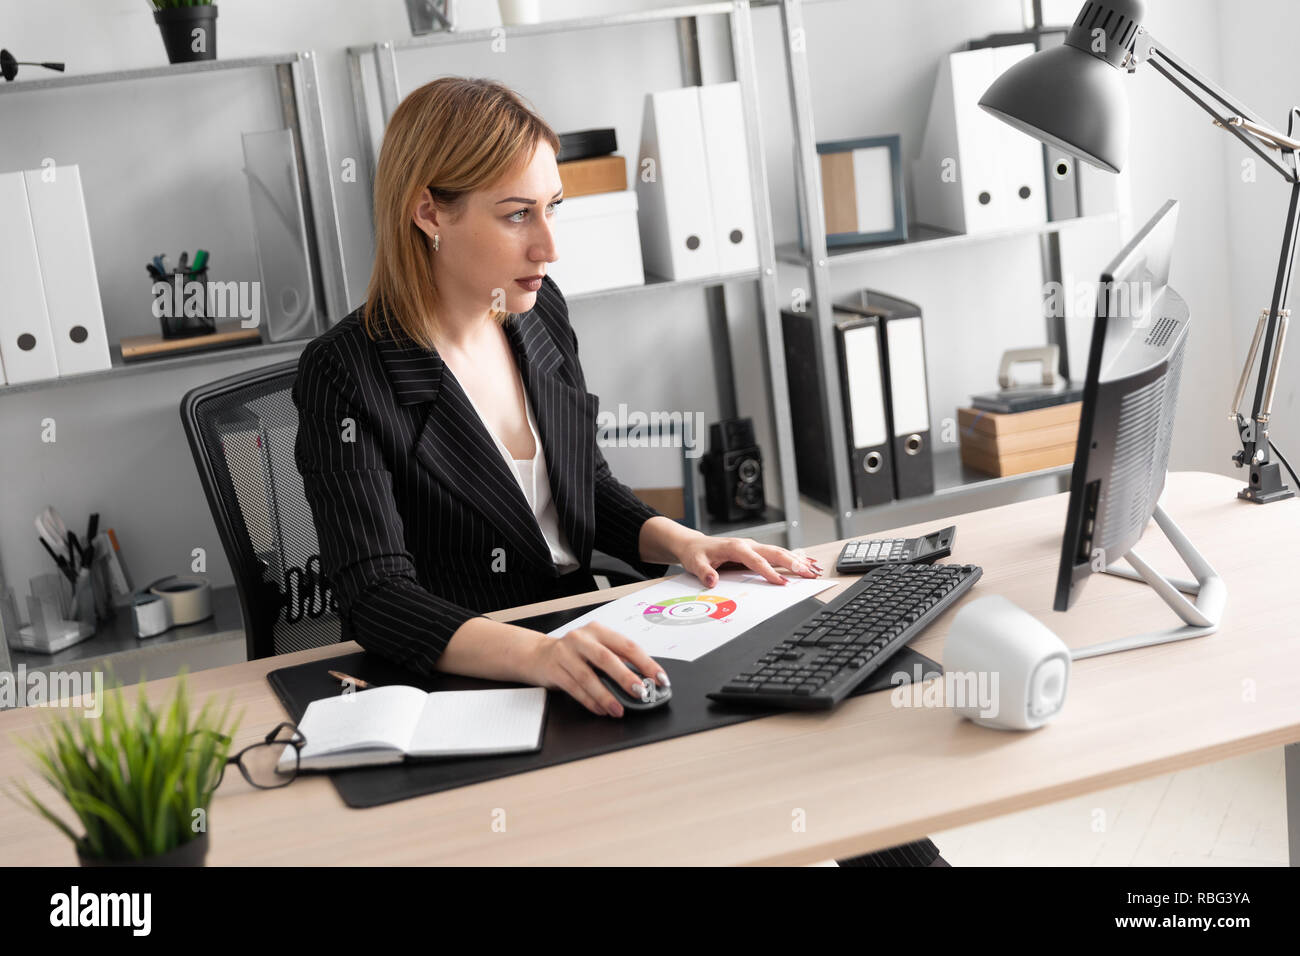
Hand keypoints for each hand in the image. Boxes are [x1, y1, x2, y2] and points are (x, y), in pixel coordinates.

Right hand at [525, 622, 668, 717]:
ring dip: (606, 696)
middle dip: (626, 678)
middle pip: (607, 658)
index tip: (660, 679)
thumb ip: (617, 661)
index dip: (646, 663)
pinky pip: (574, 688)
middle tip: (641, 693)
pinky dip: (590, 701)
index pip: (627, 645)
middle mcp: (582, 639)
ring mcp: (566, 653)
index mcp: (599, 631)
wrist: (538, 655)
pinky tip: (601, 709)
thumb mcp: (596, 649)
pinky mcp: (554, 669)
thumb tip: (643, 681)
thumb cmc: (575, 653)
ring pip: (589, 677)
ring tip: (619, 709)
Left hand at [674, 535, 822, 587]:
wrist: (695, 545)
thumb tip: (712, 581)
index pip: (756, 560)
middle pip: (775, 552)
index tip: (781, 582)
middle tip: (808, 573)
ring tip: (814, 571)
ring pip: (779, 552)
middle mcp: (748, 545)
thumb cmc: (697, 554)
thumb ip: (704, 573)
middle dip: (793, 562)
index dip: (769, 572)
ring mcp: (754, 547)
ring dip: (797, 561)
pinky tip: (807, 563)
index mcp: (735, 547)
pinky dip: (793, 558)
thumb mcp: (695, 563)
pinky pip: (777, 554)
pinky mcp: (756, 551)